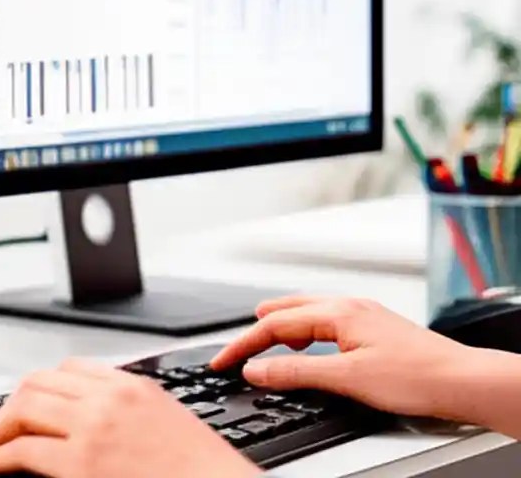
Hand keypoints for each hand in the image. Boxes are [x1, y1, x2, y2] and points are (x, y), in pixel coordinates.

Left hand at [0, 358, 259, 477]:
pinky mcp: (82, 462)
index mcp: (135, 387)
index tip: (26, 405)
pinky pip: (22, 450)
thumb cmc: (203, 473)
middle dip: (11, 406)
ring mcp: (94, 427)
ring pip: (24, 409)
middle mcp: (111, 399)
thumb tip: (93, 426)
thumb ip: (132, 415)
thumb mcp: (172, 426)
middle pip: (39, 383)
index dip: (40, 388)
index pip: (71, 370)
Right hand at [210, 296, 479, 420]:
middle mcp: (349, 307)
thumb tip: (256, 369)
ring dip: (281, 327)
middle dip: (257, 329)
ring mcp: (363, 315)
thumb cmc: (416, 376)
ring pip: (308, 314)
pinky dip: (304, 332)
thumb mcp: (345, 378)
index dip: (244, 344)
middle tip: (236, 348)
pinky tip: (308, 347)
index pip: (274, 324)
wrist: (462, 381)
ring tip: (264, 341)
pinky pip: (326, 322)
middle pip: (287, 310)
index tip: (225, 361)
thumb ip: (295, 373)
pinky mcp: (374, 328)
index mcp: (337, 312)